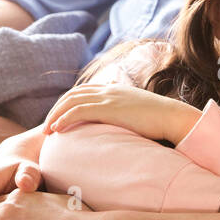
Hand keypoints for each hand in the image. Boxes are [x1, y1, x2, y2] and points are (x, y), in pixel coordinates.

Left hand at [43, 84, 197, 143]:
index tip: (58, 119)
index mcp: (114, 88)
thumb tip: (121, 115)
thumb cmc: (159, 119)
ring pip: (71, 101)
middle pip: (72, 94)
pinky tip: (57, 130)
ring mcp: (108, 97)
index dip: (67, 104)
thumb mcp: (139, 109)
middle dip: (56, 109)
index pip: (82, 91)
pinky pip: (78, 111)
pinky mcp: (109, 108)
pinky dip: (64, 119)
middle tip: (47, 127)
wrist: (172, 117)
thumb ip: (127, 108)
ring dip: (55, 115)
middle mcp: (108, 89)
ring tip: (47, 131)